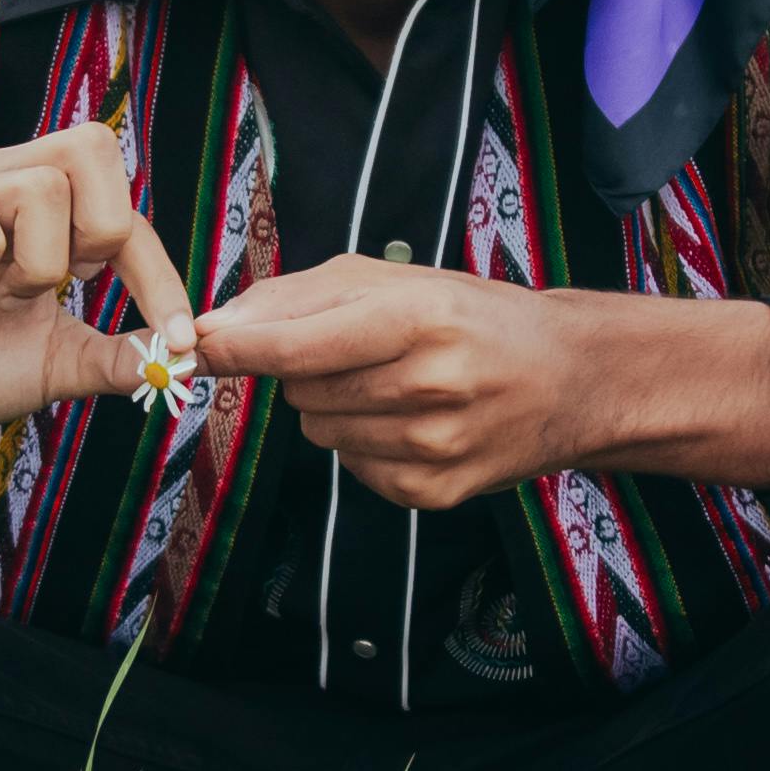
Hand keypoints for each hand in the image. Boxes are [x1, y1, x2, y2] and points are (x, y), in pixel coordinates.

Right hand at [0, 125, 200, 455]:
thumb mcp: (50, 368)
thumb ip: (112, 360)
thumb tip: (179, 361)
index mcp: (53, 217)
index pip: (130, 216)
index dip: (162, 278)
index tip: (180, 341)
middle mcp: (12, 187)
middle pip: (93, 144)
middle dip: (101, 230)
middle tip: (68, 284)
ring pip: (42, 185)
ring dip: (36, 261)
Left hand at [193, 260, 769, 511]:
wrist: (570, 380)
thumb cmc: (476, 317)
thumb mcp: (400, 278)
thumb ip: (303, 295)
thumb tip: (219, 326)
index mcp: (422, 318)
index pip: (299, 344)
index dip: (239, 347)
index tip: (199, 343)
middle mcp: (430, 386)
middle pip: (301, 390)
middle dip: (307, 368)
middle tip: (361, 351)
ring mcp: (434, 447)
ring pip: (318, 432)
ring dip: (335, 407)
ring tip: (393, 385)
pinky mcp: (433, 492)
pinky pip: (351, 467)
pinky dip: (363, 444)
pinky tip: (409, 422)